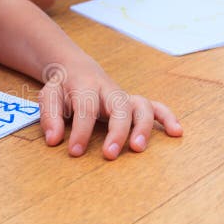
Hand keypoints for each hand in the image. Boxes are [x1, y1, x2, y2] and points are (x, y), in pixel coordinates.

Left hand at [38, 61, 182, 159]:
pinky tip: (176, 132)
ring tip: (138, 148)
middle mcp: (109, 90)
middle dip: (117, 131)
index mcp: (86, 86)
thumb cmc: (63, 87)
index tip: (75, 152)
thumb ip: (49, 116)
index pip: (86, 108)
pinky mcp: (133, 103)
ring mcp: (124, 96)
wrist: (76, 69)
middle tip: (109, 154)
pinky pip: (156, 107)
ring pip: (141, 106)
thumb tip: (54, 140)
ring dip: (143, 127)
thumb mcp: (48, 96)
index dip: (81, 131)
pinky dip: (167, 118)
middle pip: (120, 106)